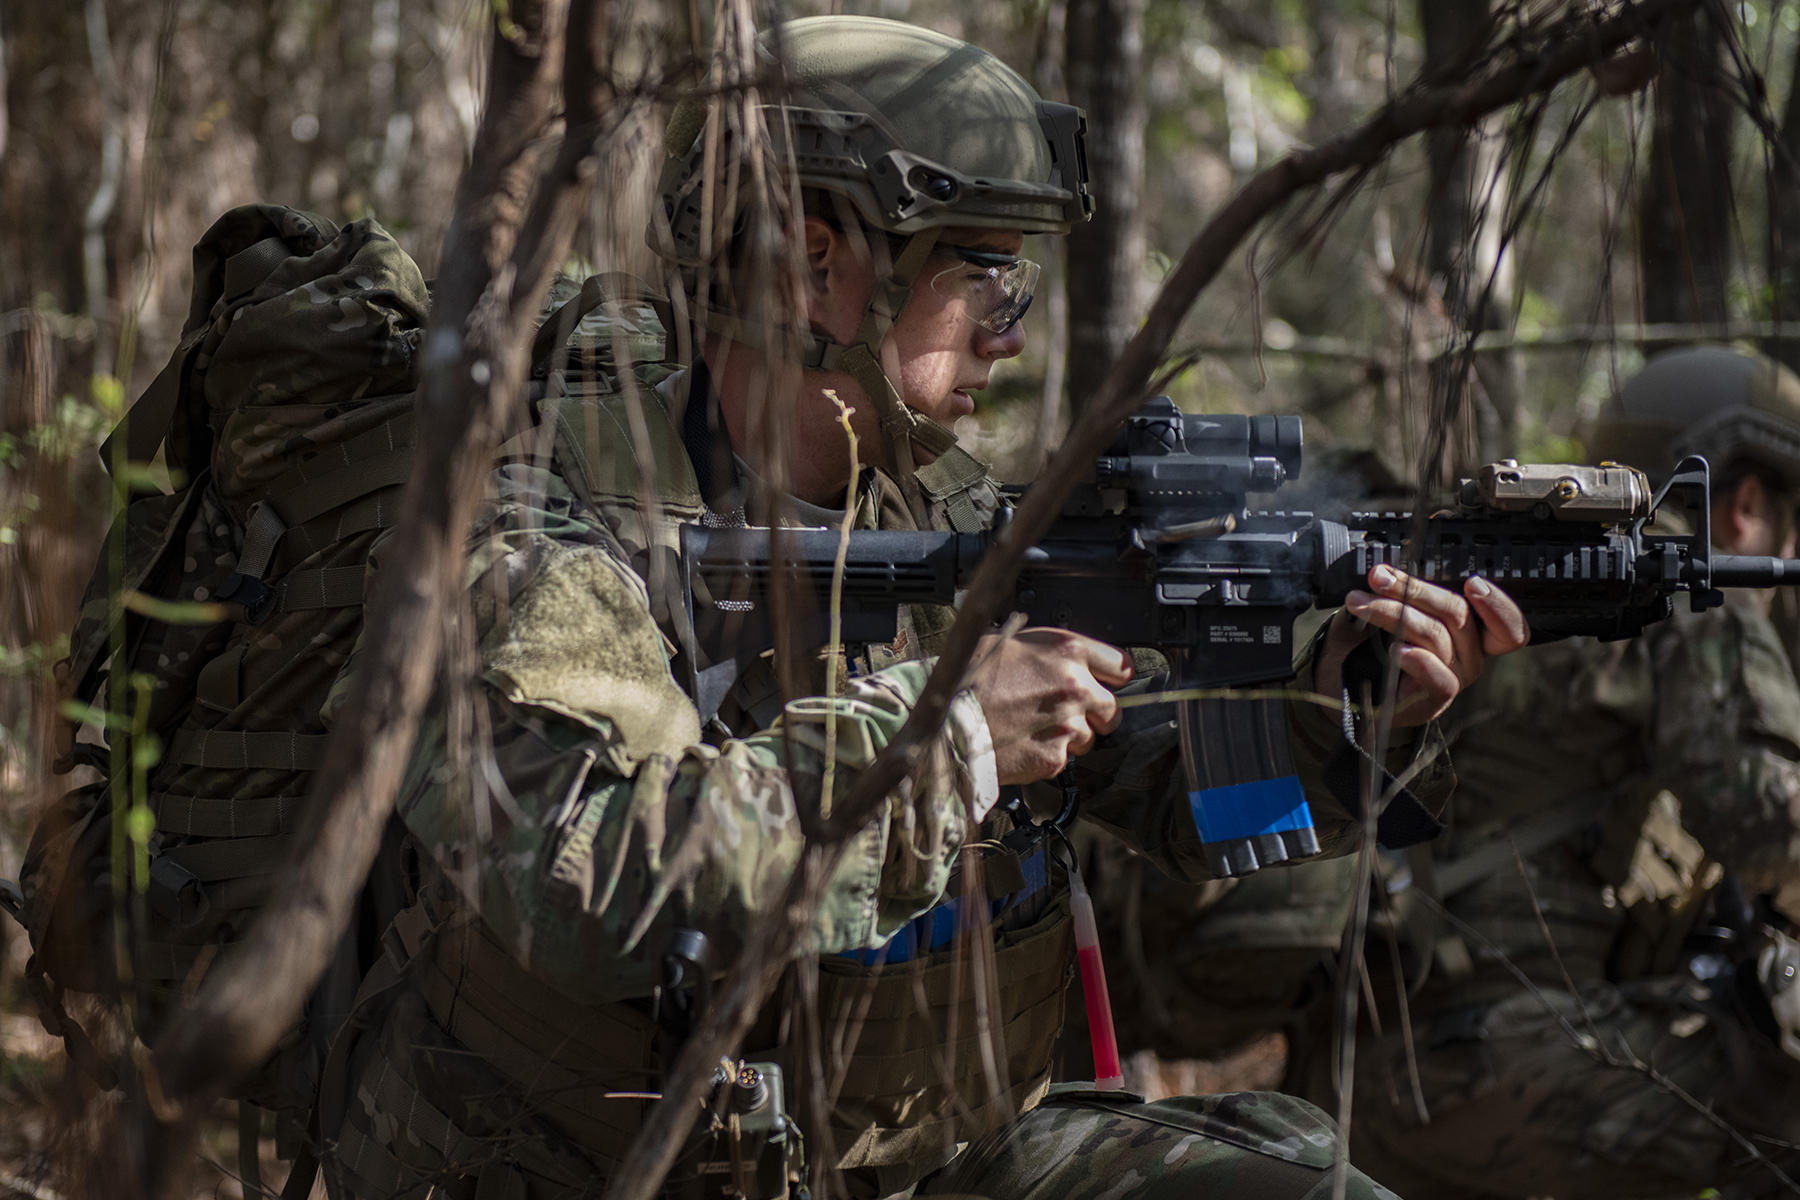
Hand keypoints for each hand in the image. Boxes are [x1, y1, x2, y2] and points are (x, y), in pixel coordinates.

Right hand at [968, 628, 1132, 784]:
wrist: (947, 722)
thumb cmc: (968, 679)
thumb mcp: (1007, 641)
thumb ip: (1044, 648)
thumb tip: (1055, 654)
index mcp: (1067, 651)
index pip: (1120, 665)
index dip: (1112, 678)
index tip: (1107, 685)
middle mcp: (1075, 686)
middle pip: (1112, 708)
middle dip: (1095, 714)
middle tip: (1069, 714)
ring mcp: (1068, 724)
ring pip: (1089, 738)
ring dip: (1070, 737)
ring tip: (1036, 729)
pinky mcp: (1055, 757)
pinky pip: (1064, 760)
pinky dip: (1049, 756)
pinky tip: (1025, 744)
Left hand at [1315, 565, 1527, 726]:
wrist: (1344, 685)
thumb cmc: (1370, 643)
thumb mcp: (1389, 609)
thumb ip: (1401, 592)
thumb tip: (1386, 570)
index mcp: (1470, 629)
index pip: (1507, 623)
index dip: (1499, 604)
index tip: (1473, 583)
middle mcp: (1470, 654)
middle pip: (1460, 615)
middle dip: (1414, 589)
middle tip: (1379, 577)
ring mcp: (1454, 677)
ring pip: (1436, 635)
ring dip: (1393, 613)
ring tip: (1359, 603)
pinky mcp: (1433, 700)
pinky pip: (1438, 678)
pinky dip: (1416, 660)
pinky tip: (1394, 651)